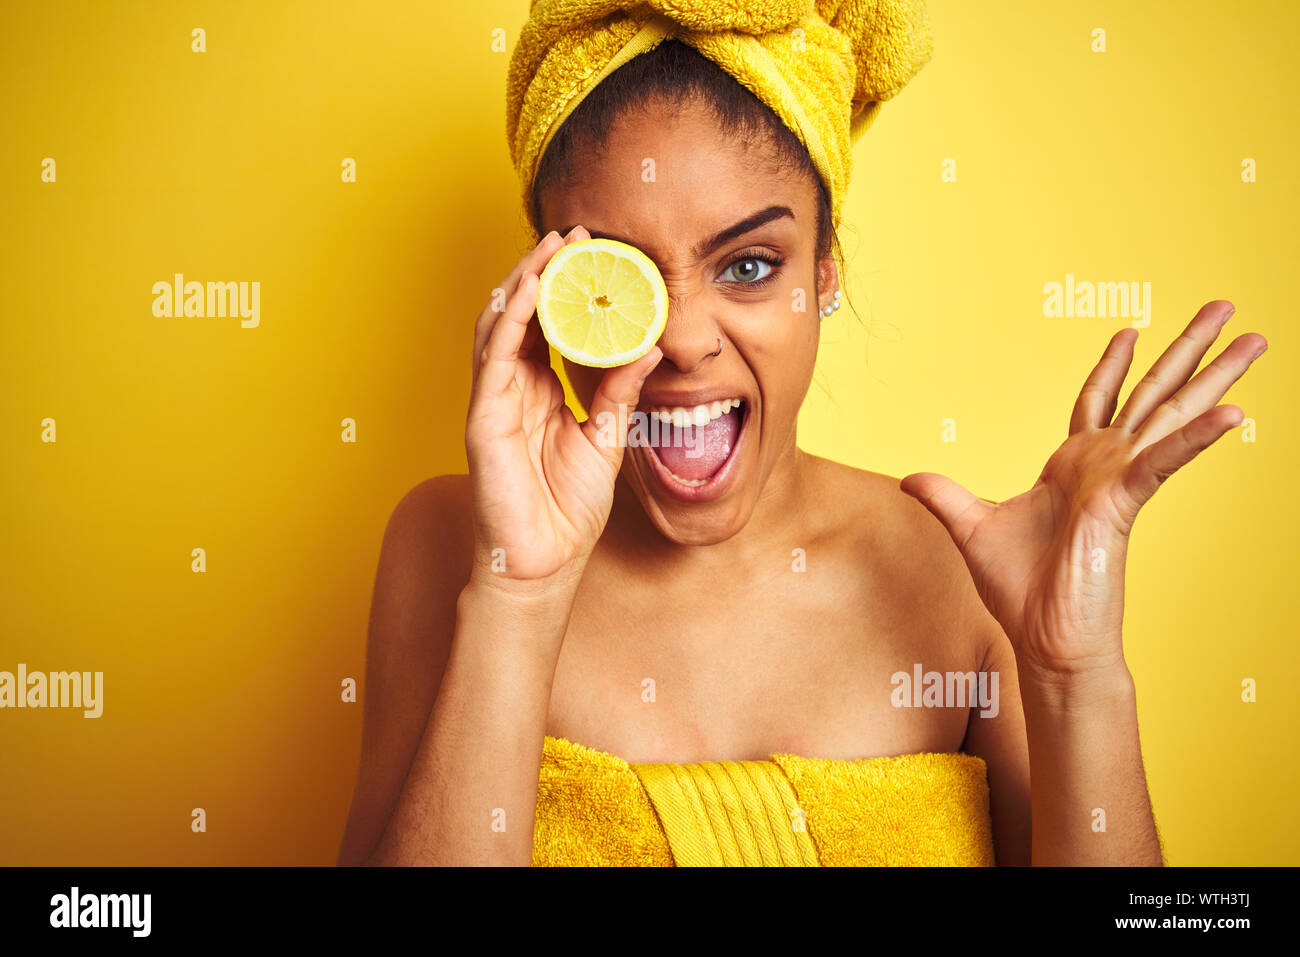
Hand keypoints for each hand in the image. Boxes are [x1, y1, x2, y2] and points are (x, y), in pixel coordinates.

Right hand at [465, 226, 662, 589]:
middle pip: (518, 315)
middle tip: (571, 234)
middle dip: (540, 271)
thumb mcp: (605, 437)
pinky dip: (507, 321)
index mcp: (538, 391)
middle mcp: (511, 389)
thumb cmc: (566, 509)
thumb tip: (648, 345)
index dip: (562, 289)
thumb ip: (620, 390)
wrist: (544, 564)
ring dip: (520, 283)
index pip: (546, 326)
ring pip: (498, 326)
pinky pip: (492, 360)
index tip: (590, 254)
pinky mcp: (483, 418)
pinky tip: (525, 292)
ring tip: (548, 249)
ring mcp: (493, 400)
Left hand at [901, 300, 1265, 677]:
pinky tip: (1236, 413)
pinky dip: (1198, 437)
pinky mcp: (1124, 503)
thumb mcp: (969, 528)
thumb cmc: (1018, 591)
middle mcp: (1102, 465)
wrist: (1043, 638)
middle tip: (1224, 307)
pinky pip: (1164, 461)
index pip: (1096, 400)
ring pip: (1172, 413)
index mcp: (1071, 466)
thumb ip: (944, 496)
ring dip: (1215, 374)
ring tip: (1255, 338)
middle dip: (1188, 348)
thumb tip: (908, 477)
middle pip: (1151, 392)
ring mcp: (1118, 480)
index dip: (1113, 365)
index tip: (1130, 330)